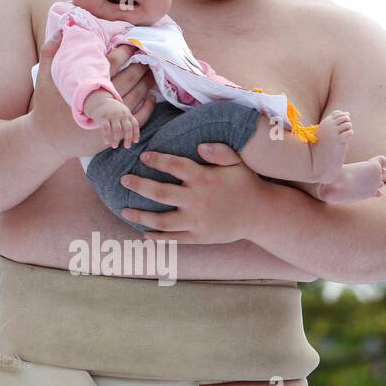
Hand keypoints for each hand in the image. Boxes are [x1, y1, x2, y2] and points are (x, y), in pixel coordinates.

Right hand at [30, 36, 154, 156]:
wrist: (46, 140)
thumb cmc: (45, 106)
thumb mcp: (43, 77)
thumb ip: (50, 52)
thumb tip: (61, 30)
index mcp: (86, 84)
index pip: (113, 62)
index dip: (126, 51)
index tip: (134, 43)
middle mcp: (100, 100)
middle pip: (130, 79)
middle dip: (142, 66)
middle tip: (150, 56)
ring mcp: (108, 118)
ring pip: (136, 97)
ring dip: (147, 84)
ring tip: (152, 74)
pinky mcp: (113, 131)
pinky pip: (137, 118)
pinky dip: (147, 107)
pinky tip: (149, 97)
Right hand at [86, 93, 139, 148]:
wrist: (100, 102)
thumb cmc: (113, 113)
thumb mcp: (122, 114)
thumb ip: (127, 124)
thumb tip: (130, 140)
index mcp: (127, 114)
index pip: (134, 124)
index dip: (136, 133)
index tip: (135, 142)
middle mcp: (121, 114)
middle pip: (127, 127)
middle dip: (128, 138)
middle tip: (127, 146)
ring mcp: (112, 115)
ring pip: (117, 129)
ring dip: (116, 139)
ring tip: (114, 146)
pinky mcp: (103, 117)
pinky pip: (106, 128)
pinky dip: (107, 136)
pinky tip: (106, 142)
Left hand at [117, 144, 258, 242]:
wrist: (261, 215)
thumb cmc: (245, 184)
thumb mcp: (236, 162)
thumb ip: (219, 151)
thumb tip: (199, 147)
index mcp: (204, 178)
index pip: (174, 166)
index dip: (157, 160)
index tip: (143, 156)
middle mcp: (197, 200)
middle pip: (160, 192)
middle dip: (139, 185)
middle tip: (123, 180)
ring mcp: (197, 221)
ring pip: (162, 220)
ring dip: (140, 215)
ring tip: (124, 210)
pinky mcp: (199, 237)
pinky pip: (174, 239)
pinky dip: (158, 238)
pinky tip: (144, 233)